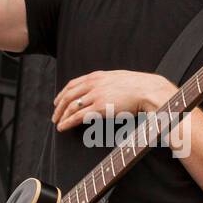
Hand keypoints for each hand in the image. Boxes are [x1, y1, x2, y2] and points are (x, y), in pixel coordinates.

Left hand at [51, 70, 176, 131]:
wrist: (147, 90)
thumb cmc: (138, 87)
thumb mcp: (118, 78)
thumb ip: (107, 83)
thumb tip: (104, 90)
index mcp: (97, 76)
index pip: (73, 83)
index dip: (63, 93)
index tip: (58, 101)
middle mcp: (93, 84)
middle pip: (69, 94)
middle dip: (59, 106)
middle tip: (55, 114)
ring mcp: (95, 95)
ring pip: (71, 106)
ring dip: (61, 115)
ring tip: (57, 123)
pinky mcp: (99, 108)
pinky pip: (78, 116)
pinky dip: (67, 122)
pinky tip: (63, 127)